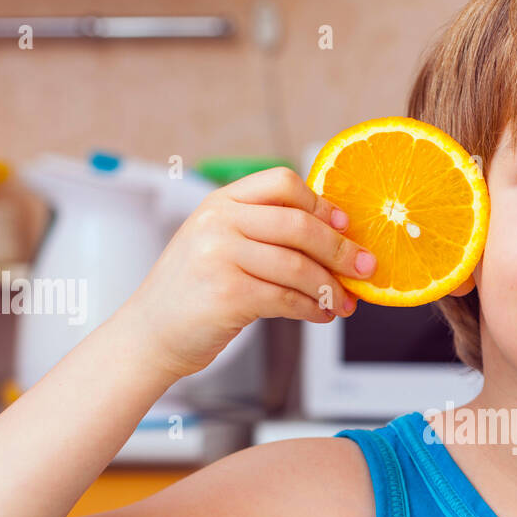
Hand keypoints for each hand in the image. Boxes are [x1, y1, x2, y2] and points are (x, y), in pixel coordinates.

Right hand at [121, 166, 377, 379]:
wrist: (150, 334)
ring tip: (345, 303)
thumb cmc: (194, 293)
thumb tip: (336, 237)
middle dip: (340, 249)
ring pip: (298, 266)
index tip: (346, 224)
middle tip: (366, 267)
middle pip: (299, 225)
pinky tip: (322, 315)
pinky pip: (287, 298)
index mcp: (219, 203)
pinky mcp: (227, 295)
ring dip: (331, 287)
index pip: (281, 182)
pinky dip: (312, 309)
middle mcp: (217, 222)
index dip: (321, 203)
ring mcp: (219, 257)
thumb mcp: (218, 245)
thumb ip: (262, 232)